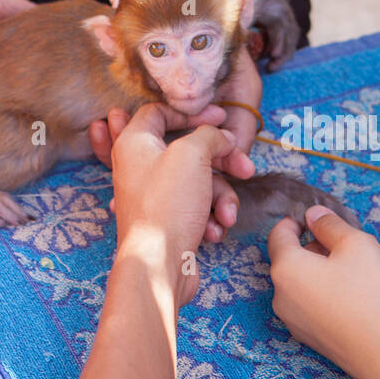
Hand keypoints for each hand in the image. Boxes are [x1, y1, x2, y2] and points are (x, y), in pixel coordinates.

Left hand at [102, 104, 241, 308]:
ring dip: (221, 197)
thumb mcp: (192, 154)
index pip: (159, 112)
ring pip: (197, 181)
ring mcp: (153, 194)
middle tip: (245, 167)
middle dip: (221, 161)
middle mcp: (139, 166)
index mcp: (134, 142)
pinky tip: (214, 230)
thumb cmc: (168, 205)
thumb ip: (209, 135)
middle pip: (187, 149)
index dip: (192, 112)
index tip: (220, 118)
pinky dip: (209, 216)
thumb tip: (222, 137)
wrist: (158, 266)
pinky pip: (195, 206)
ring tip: (227, 214)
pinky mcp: (166, 219)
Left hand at [268, 206, 379, 378]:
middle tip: (350, 247)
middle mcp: (281, 297)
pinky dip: (329, 293)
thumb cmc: (372, 294)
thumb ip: (329, 223)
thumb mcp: (355, 243)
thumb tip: (312, 215)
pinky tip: (359, 297)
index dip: (296, 220)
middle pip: (292, 259)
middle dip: (317, 248)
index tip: (318, 218)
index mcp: (285, 269)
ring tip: (360, 272)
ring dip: (325, 271)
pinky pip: (314, 304)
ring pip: (304, 283)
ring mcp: (295, 322)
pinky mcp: (312, 339)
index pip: (279, 234)